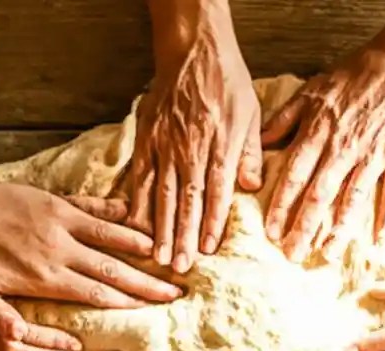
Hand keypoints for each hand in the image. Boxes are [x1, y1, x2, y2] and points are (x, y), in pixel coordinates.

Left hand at [0, 180, 183, 338]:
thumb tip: (19, 341)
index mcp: (44, 277)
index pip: (95, 292)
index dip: (126, 301)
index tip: (153, 310)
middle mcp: (60, 249)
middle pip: (112, 268)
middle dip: (146, 281)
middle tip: (175, 290)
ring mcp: (61, 222)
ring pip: (109, 235)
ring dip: (139, 246)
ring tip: (165, 255)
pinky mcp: (57, 202)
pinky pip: (93, 207)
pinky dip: (116, 213)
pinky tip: (135, 218)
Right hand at [127, 10, 262, 272]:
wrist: (194, 50)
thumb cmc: (227, 84)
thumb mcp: (250, 115)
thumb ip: (249, 154)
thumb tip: (251, 186)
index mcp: (220, 145)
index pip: (216, 191)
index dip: (210, 222)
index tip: (205, 250)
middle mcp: (191, 148)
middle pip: (185, 199)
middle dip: (181, 236)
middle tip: (177, 266)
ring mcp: (165, 144)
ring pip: (161, 192)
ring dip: (159, 227)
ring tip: (156, 256)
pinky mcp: (147, 138)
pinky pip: (140, 175)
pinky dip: (137, 202)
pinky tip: (133, 224)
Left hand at [262, 47, 384, 261]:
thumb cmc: (352, 78)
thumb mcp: (310, 91)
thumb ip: (283, 120)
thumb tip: (259, 145)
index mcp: (319, 133)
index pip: (294, 175)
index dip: (282, 205)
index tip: (271, 231)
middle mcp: (343, 149)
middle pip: (320, 194)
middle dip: (304, 228)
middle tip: (292, 255)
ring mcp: (373, 155)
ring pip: (353, 199)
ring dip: (340, 230)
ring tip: (327, 255)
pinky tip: (380, 242)